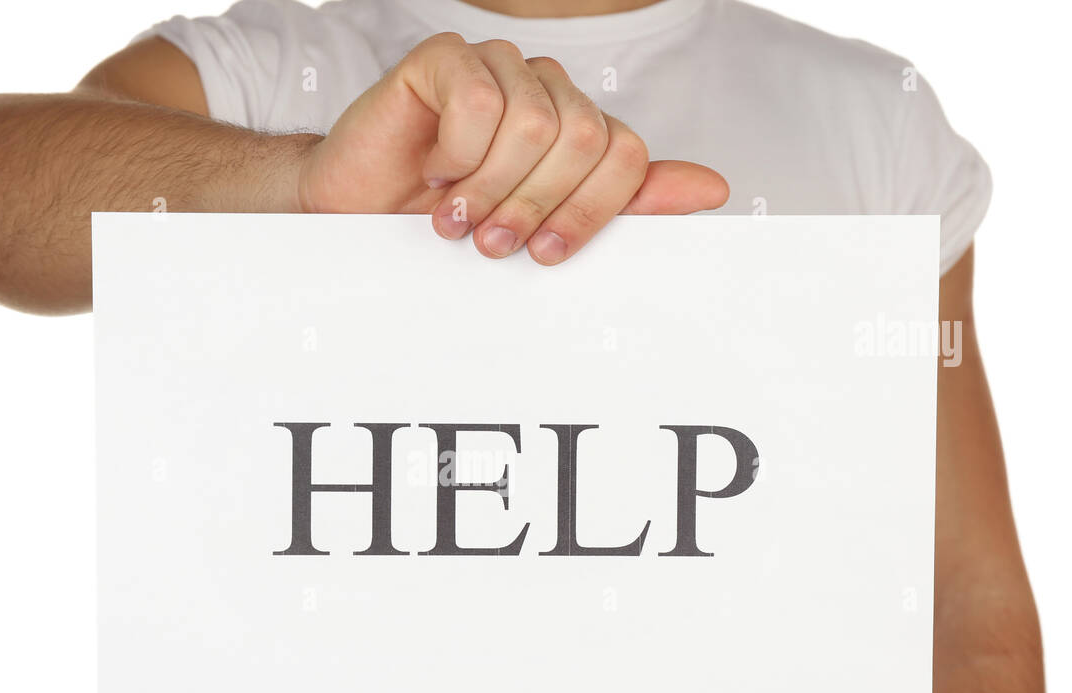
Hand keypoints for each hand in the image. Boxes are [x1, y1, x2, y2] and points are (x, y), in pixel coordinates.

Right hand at [296, 32, 727, 263]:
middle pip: (584, 139)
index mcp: (575, 131)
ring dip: (489, 189)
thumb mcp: (541, 228)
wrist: (359, 214)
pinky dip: (457, 154)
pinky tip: (435, 169)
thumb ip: (623, 204)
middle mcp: (545, 92)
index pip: (625, 153)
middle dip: (535, 206)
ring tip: (455, 216)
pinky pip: (480, 103)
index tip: (545, 254)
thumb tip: (712, 189)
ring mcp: (498, 67)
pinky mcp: (448, 58)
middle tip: (490, 240)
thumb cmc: (446, 223)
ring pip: (535, 124)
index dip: (590, 211)